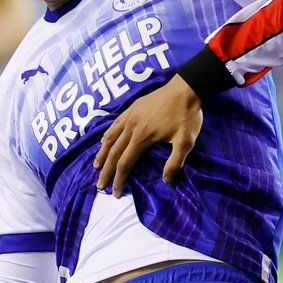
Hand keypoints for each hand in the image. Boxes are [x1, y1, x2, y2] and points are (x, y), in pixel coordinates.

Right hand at [94, 75, 202, 196]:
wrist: (186, 88)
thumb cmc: (186, 116)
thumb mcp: (186, 142)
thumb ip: (175, 162)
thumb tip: (166, 181)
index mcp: (142, 138)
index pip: (125, 163)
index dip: (119, 179)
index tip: (116, 193)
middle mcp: (131, 127)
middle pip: (113, 153)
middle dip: (106, 172)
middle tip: (100, 186)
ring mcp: (129, 117)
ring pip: (110, 138)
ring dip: (102, 154)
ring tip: (96, 167)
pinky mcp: (131, 109)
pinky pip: (114, 125)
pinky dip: (106, 136)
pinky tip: (103, 142)